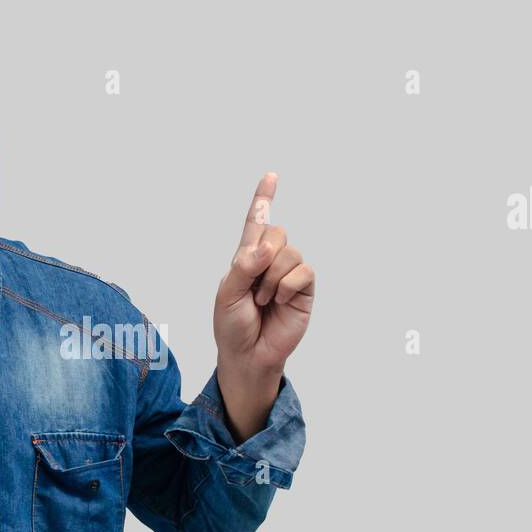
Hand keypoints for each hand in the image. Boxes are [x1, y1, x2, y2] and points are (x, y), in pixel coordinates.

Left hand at [212, 172, 313, 439]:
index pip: (255, 223)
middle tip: (253, 288)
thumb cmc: (232, 327)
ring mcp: (288, 274)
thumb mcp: (227, 295)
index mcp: (246, 258)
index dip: (264, 199)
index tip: (271, 176)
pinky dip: (287, 286)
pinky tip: (280, 302)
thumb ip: (244, 267)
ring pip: (290, 253)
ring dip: (272, 279)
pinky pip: (303, 271)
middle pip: (276, 233)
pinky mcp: (304, 289)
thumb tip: (267, 247)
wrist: (248, 355)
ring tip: (264, 301)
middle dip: (263, 257)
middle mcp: (269, 261)